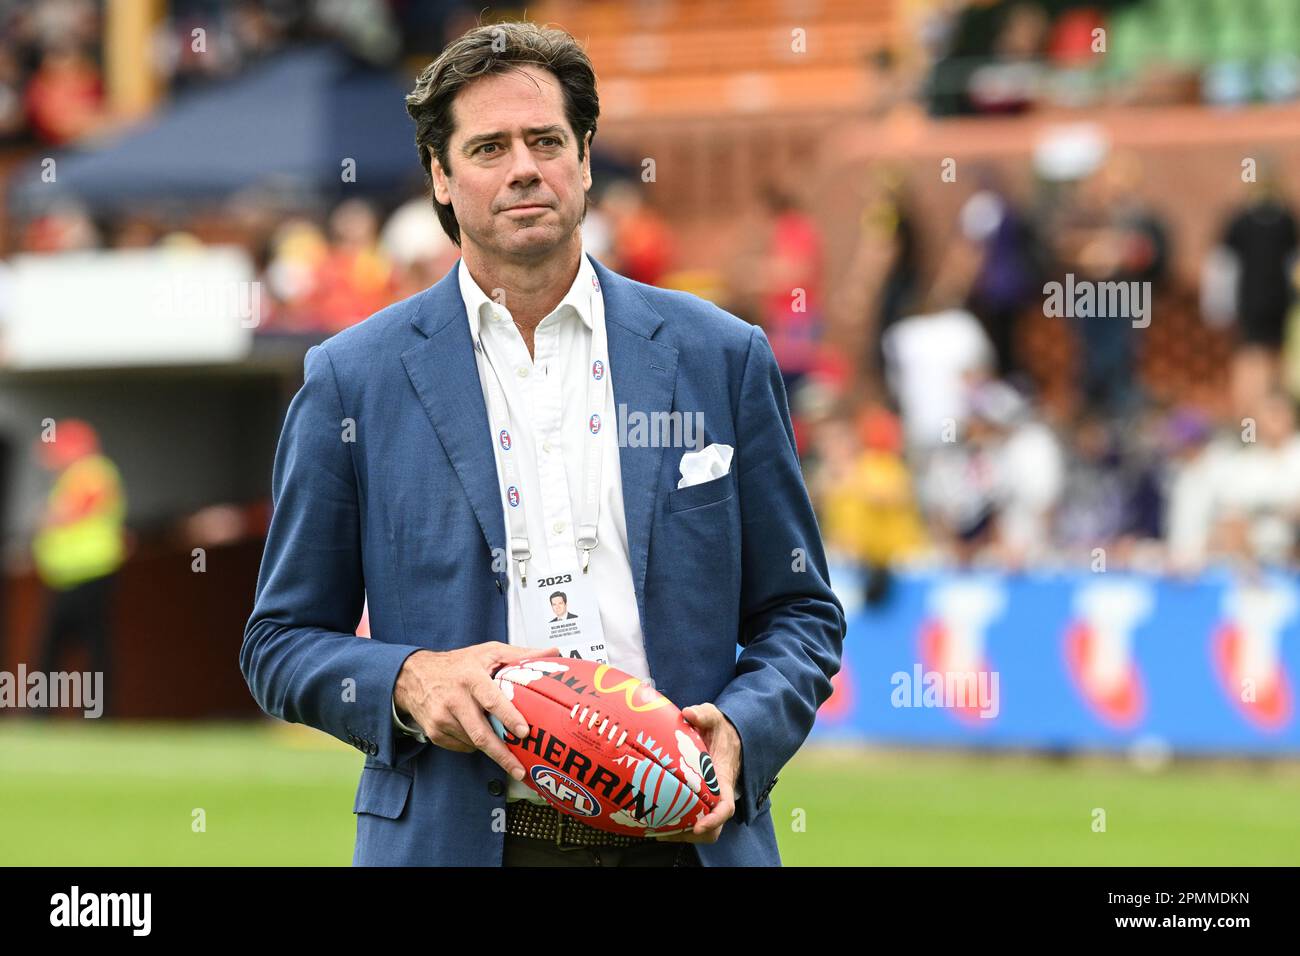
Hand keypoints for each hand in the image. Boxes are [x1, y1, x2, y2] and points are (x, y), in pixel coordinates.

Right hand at [393, 642, 557, 780]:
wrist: (413, 676)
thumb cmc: (458, 663)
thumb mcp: (488, 652)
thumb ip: (521, 654)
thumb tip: (554, 653)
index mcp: (471, 678)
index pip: (492, 700)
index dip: (508, 717)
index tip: (524, 732)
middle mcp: (454, 699)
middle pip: (481, 734)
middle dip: (502, 755)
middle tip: (520, 770)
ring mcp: (442, 718)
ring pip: (474, 742)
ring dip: (491, 747)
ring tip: (506, 749)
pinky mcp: (434, 732)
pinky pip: (462, 746)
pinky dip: (475, 744)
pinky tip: (477, 732)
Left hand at [656, 702, 741, 843]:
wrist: (725, 736)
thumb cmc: (719, 729)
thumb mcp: (714, 717)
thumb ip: (704, 714)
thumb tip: (689, 713)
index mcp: (723, 780)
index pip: (725, 808)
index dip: (714, 820)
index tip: (698, 826)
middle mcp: (716, 796)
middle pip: (710, 828)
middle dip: (690, 834)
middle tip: (665, 830)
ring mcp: (706, 800)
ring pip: (697, 829)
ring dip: (679, 832)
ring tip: (654, 828)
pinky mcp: (695, 800)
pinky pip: (687, 819)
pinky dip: (673, 824)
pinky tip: (653, 819)